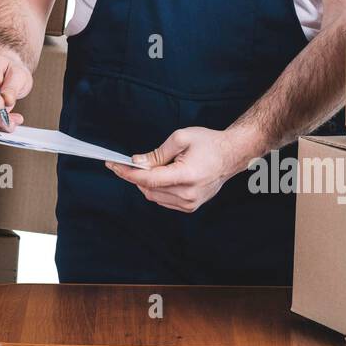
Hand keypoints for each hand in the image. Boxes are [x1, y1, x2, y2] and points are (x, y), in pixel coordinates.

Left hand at [105, 126, 254, 212]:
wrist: (232, 155)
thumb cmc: (209, 143)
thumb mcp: (181, 138)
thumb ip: (157, 153)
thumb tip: (137, 162)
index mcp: (186, 176)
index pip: (148, 179)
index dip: (128, 173)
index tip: (113, 165)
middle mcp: (188, 194)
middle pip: (148, 189)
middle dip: (134, 176)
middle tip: (127, 162)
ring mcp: (190, 203)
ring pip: (154, 197)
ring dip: (145, 183)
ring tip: (148, 166)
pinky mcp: (190, 206)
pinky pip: (163, 200)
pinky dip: (156, 189)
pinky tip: (159, 176)